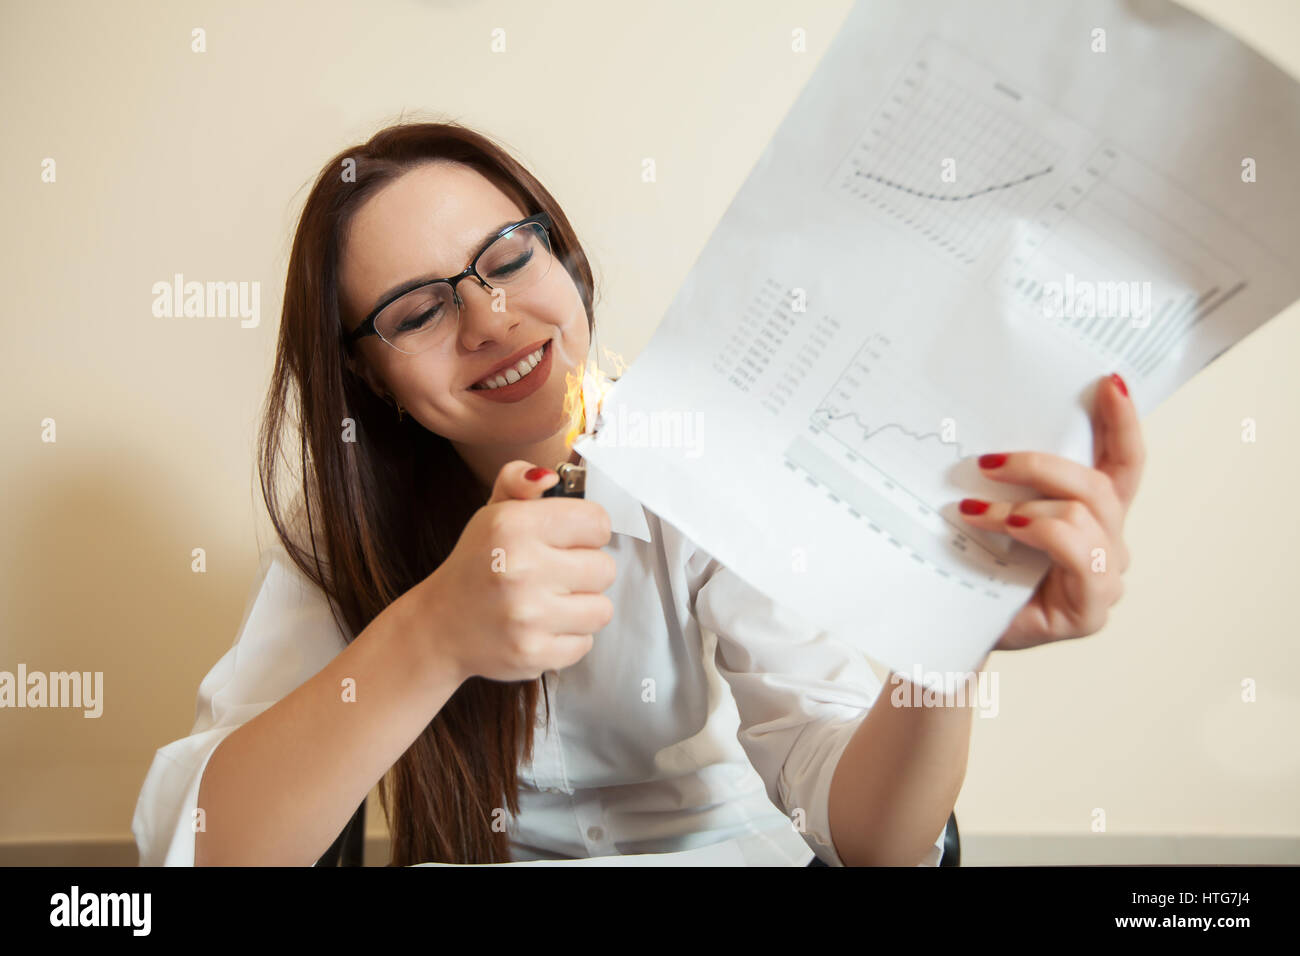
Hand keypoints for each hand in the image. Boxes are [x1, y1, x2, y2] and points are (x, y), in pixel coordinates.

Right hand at [417, 460, 616, 682]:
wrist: (440, 626)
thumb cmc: (477, 565)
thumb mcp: (493, 513)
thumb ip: (519, 481)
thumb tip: (547, 477)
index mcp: (513, 525)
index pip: (597, 522)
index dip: (588, 531)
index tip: (570, 539)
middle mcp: (520, 568)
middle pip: (605, 568)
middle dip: (584, 571)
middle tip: (555, 574)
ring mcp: (527, 615)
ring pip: (601, 608)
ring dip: (581, 606)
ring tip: (551, 601)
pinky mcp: (532, 652)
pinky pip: (585, 643)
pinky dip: (569, 637)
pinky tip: (542, 626)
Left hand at [957, 373, 1145, 651]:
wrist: (955, 628)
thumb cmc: (977, 570)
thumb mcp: (993, 511)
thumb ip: (1011, 479)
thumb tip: (991, 431)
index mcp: (1095, 513)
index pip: (1123, 461)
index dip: (1122, 421)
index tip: (1107, 382)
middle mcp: (1110, 542)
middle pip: (1098, 485)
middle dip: (1042, 464)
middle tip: (988, 460)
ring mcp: (1106, 577)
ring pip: (1084, 515)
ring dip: (1022, 505)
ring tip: (971, 508)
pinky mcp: (1091, 610)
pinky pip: (1080, 554)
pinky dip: (1039, 532)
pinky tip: (1001, 528)